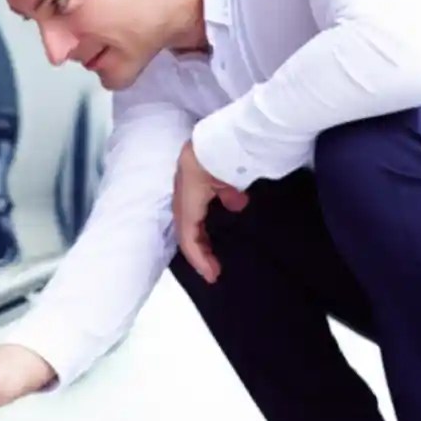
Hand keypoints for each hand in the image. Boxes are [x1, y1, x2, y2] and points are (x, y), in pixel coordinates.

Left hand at [173, 140, 248, 283]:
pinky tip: (207, 268)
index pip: (192, 220)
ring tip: (211, 273)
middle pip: (188, 232)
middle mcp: (183, 200)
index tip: (213, 252)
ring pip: (187, 239)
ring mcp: (182, 206)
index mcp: (191, 192)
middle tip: (213, 270)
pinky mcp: (186, 213)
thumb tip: (237, 205)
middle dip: (201, 251)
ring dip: (199, 257)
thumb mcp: (227, 181)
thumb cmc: (222, 158)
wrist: (216, 147)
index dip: (201, 237)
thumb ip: (228, 194)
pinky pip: (189, 239)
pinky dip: (198, 255)